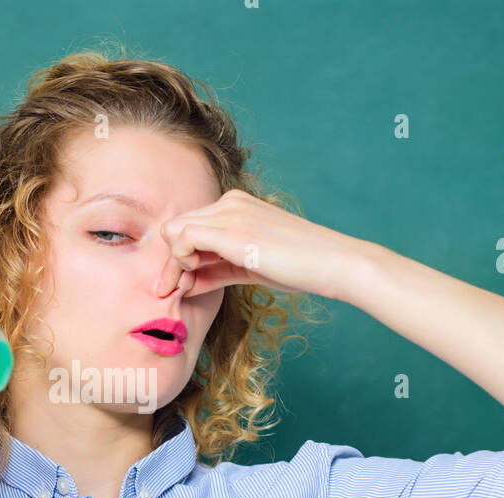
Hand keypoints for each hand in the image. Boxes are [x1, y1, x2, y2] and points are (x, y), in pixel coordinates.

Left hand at [155, 189, 375, 301]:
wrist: (333, 263)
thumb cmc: (298, 268)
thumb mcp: (250, 267)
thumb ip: (216, 270)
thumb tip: (185, 284)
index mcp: (236, 205)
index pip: (189, 225)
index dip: (179, 256)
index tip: (182, 284)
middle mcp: (230, 202)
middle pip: (176, 226)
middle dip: (170, 261)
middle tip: (174, 289)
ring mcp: (230, 213)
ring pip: (174, 230)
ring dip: (174, 264)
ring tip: (187, 285)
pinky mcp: (231, 230)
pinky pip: (183, 238)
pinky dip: (181, 261)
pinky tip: (195, 277)